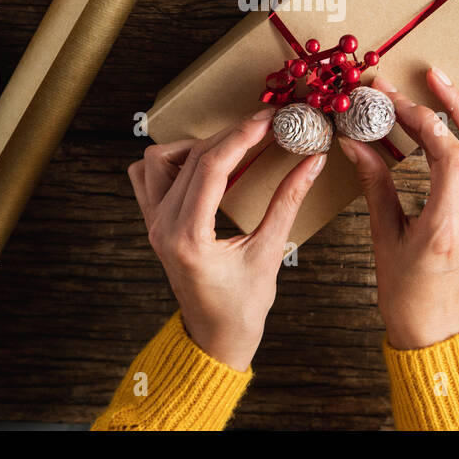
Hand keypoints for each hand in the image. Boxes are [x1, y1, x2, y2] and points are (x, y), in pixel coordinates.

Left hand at [128, 107, 325, 370]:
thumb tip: (312, 161)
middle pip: (192, 158)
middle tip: (265, 127)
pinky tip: (203, 167)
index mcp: (188, 237)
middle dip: (231, 136)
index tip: (269, 119)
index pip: (212, 167)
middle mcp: (162, 226)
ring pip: (160, 160)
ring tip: (232, 149)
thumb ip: (288, 201)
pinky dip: (172, 162)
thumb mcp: (270, 253)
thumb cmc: (242, 307)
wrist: (215, 339)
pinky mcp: (153, 223)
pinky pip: (147, 177)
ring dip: (195, 146)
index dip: (243, 136)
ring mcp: (152, 224)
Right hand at [339, 69, 458, 349]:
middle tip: (430, 74)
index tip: (391, 97)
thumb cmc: (405, 291)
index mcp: (449, 223)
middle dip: (453, 103)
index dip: (420, 119)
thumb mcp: (384, 237)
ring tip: (452, 80)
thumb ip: (375, 184)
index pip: (446, 153)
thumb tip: (356, 141)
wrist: (435, 326)